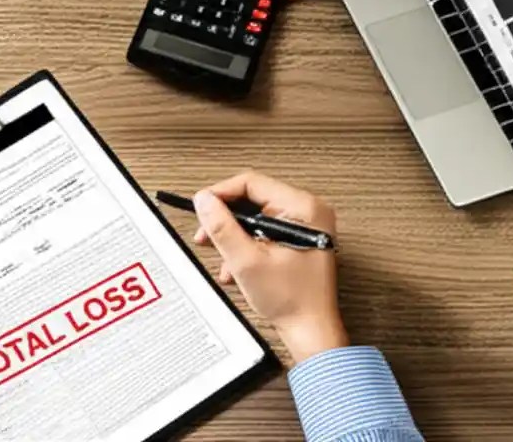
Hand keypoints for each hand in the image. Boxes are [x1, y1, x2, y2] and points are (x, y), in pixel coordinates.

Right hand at [192, 171, 347, 362]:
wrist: (310, 330)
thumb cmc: (292, 301)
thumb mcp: (246, 261)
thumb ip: (222, 227)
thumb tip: (204, 201)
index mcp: (303, 209)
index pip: (252, 183)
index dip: (221, 194)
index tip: (202, 206)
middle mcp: (308, 212)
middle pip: (253, 199)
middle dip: (226, 220)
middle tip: (206, 233)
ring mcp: (305, 226)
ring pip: (256, 216)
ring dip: (234, 236)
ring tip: (223, 257)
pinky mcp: (299, 239)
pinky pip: (265, 230)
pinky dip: (247, 245)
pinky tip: (236, 265)